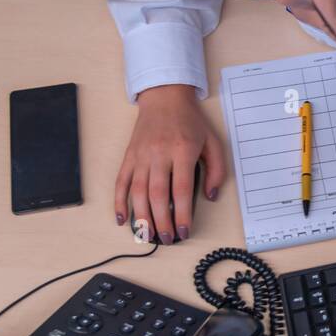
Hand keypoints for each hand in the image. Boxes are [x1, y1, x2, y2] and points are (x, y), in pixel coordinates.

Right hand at [114, 84, 225, 243]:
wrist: (165, 97)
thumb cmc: (190, 121)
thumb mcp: (213, 141)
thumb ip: (216, 170)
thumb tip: (210, 196)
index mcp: (183, 150)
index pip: (182, 189)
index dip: (183, 214)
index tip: (184, 230)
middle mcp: (160, 154)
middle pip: (158, 194)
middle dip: (162, 221)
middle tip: (167, 238)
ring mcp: (141, 155)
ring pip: (137, 191)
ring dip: (142, 217)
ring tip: (148, 235)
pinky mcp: (129, 156)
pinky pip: (121, 182)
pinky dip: (119, 202)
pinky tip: (122, 219)